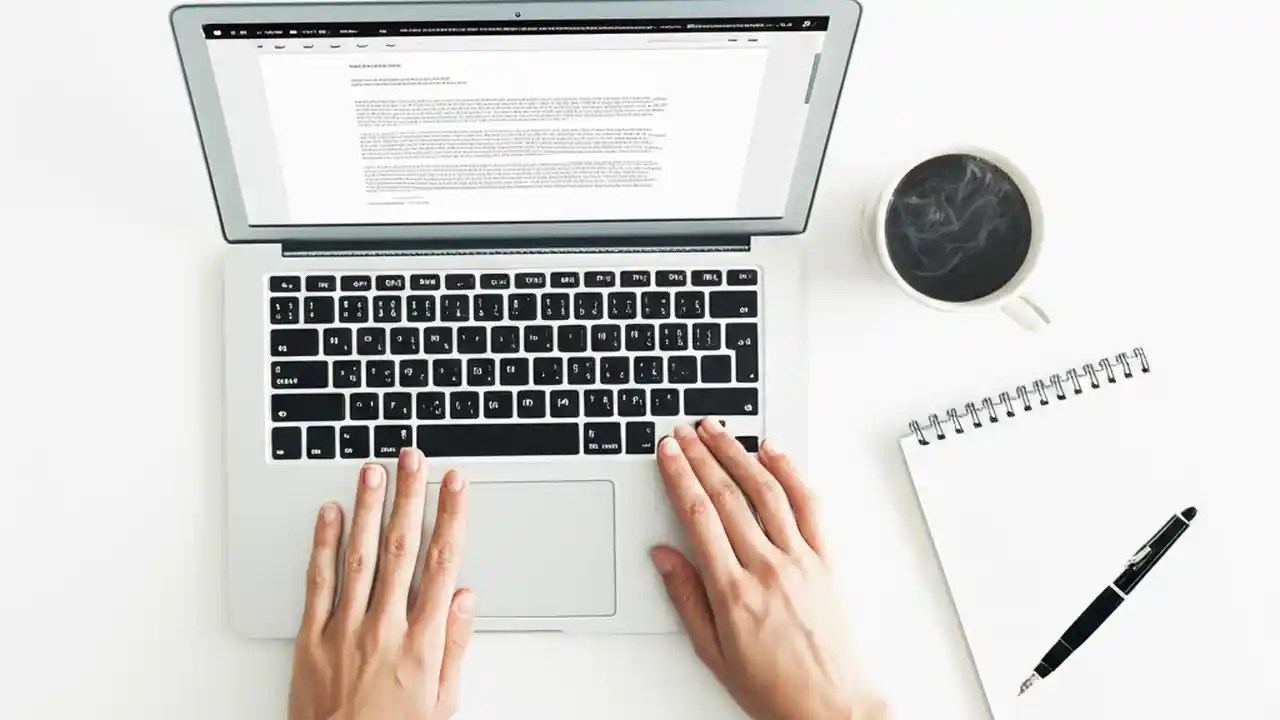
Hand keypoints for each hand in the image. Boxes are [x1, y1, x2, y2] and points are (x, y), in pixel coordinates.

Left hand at [289, 448, 472, 719]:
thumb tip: (465, 598)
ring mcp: (345, 631)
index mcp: (422, 642)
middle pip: (403, 548)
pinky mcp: (310, 641)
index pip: (443, 563)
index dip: (452, 516)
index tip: (456, 484)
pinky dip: (323, 544)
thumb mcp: (442, 702)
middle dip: (410, 497)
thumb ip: (454, 646)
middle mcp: (385, 628)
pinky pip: (318, 583)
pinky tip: (329, 514)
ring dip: (369, 508)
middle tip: (414, 459)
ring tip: (373, 470)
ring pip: (361, 556)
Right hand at [651, 421, 886, 719]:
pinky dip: (790, 472)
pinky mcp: (827, 559)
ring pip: (766, 491)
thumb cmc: (771, 685)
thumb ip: (685, 597)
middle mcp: (767, 569)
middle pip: (727, 496)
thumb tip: (662, 554)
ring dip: (738, 453)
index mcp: (732, 592)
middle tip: (683, 431)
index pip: (698, 516)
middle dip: (701, 456)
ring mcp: (801, 560)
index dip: (679, 477)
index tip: (667, 453)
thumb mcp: (711, 650)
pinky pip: (809, 505)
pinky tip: (772, 452)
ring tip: (718, 430)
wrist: (829, 706)